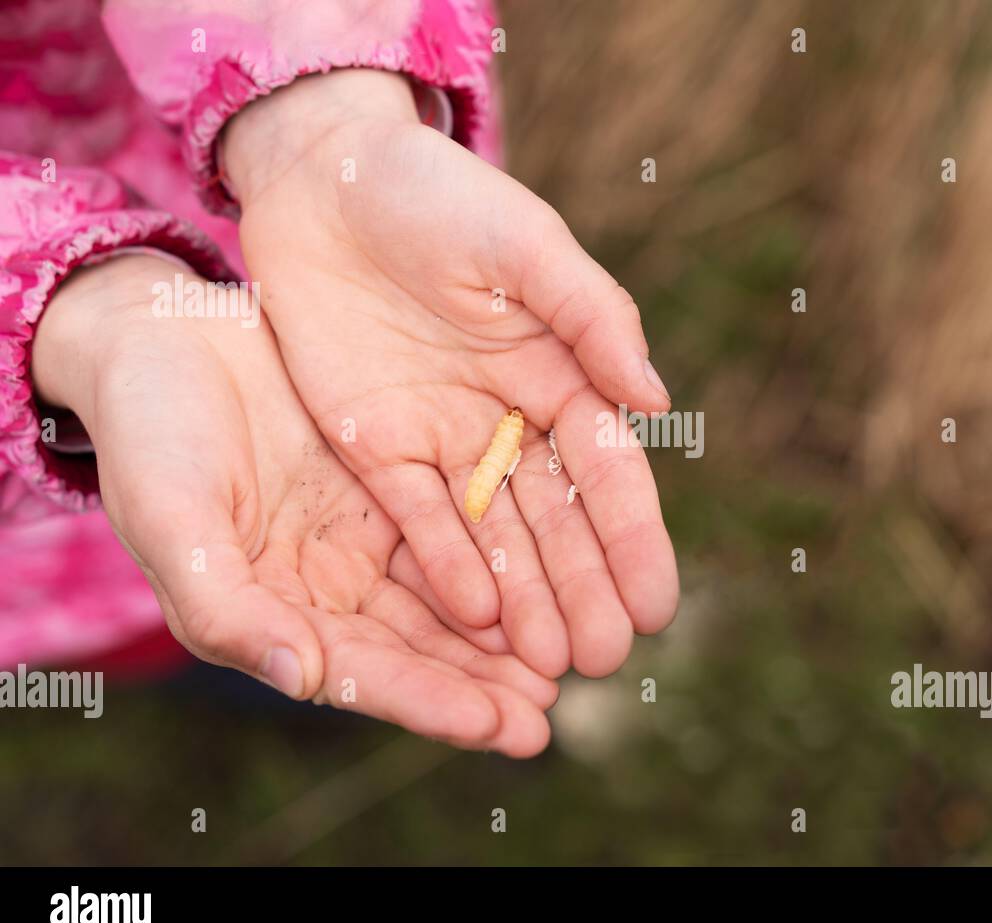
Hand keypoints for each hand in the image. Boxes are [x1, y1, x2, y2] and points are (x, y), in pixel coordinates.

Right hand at [33, 254, 555, 755]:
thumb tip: (298, 677)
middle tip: (554, 711)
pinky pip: (461, 523)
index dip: (433, 703)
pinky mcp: (396, 482)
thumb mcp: (172, 518)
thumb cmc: (148, 436)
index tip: (503, 726)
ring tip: (576, 654)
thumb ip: (225, 604)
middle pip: (423, 650)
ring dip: (512, 628)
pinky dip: (504, 550)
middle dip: (489, 684)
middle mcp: (331, 589)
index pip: (366, 676)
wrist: (166, 340)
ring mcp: (368, 538)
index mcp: (275, 615)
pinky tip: (555, 567)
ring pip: (453, 595)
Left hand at [224, 70, 679, 678]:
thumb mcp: (527, 244)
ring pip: (493, 534)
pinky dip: (447, 565)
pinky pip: (416, 517)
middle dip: (583, 591)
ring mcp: (442, 438)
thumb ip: (592, 317)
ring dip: (524, 599)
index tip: (657, 606)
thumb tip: (656, 402)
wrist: (325, 177)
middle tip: (607, 661)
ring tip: (550, 667)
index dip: (633, 540)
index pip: (607, 474)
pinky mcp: (374, 446)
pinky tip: (475, 619)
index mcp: (561, 372)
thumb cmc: (439, 196)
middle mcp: (509, 419)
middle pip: (554, 521)